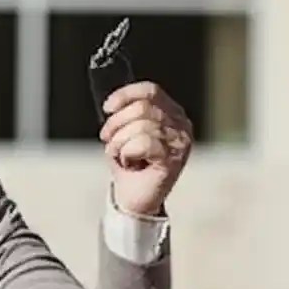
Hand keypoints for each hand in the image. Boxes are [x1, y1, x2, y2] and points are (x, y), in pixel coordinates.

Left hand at [98, 81, 192, 215]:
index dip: (126, 95)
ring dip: (119, 142)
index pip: (151, 91)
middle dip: (116, 124)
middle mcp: (181, 125)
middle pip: (142, 108)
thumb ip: (127, 114)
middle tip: (109, 140)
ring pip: (140, 126)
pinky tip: (130, 162)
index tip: (108, 108)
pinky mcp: (174, 160)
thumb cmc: (131, 164)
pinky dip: (128, 152)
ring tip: (121, 155)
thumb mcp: (126, 132)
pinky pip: (144, 144)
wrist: (134, 198)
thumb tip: (115, 104)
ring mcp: (180, 143)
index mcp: (172, 113)